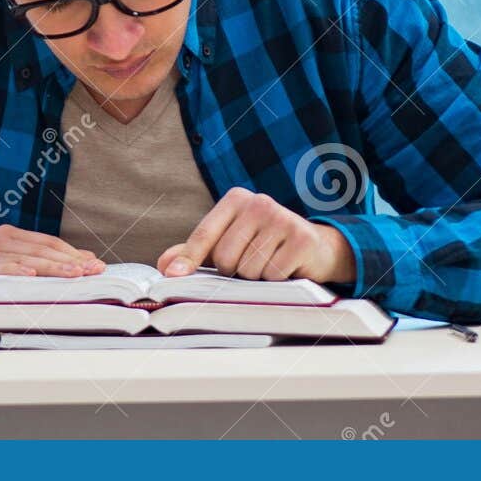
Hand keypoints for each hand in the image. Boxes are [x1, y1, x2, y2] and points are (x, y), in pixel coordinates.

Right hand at [0, 227, 104, 322]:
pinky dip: (14, 271)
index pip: (48, 244)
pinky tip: (30, 275)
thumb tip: (65, 271)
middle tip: (94, 271)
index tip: (96, 264)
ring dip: (52, 266)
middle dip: (71, 261)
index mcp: (7, 237)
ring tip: (74, 274)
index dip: (73, 253)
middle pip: (42, 249)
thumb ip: (25, 265)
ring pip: (25, 258)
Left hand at [156, 187, 355, 284]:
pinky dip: (277, 280)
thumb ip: (195, 252)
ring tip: (270, 262)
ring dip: (257, 277)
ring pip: (248, 270)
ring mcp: (282, 217)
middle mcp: (258, 202)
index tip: (171, 277)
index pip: (204, 234)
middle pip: (225, 257)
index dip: (188, 259)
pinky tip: (287, 267)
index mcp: (236, 199)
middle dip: (233, 271)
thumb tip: (166, 266)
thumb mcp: (229, 242)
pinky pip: (273, 275)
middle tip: (250, 262)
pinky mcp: (301, 238)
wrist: (314, 247)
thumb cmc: (263, 245)